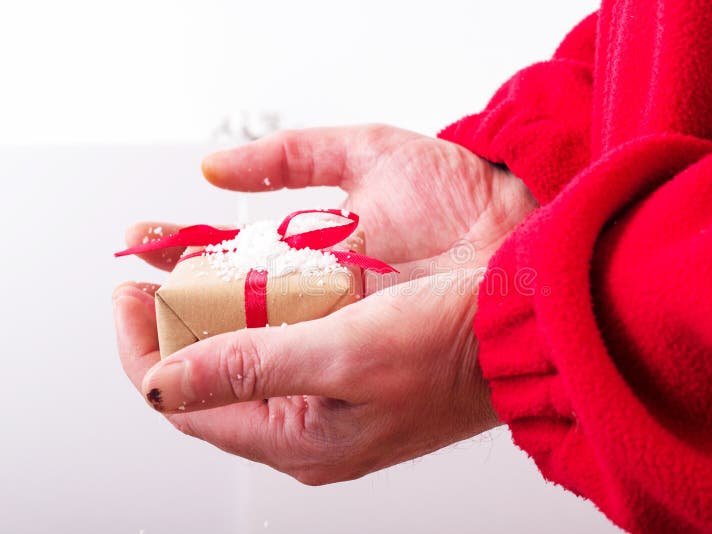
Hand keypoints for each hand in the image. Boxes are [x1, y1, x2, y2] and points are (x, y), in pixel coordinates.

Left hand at [114, 125, 535, 483]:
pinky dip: (254, 308)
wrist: (518, 330)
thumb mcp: (343, 355)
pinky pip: (279, 341)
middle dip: (170, 326)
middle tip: (148, 274)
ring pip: (242, 357)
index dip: (141, 349)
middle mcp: (308, 428)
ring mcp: (327, 399)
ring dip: (210, 313)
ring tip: (186, 268)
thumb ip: (249, 368)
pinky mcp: (346, 368)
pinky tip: (248, 278)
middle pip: (209, 381)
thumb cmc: (450, 346)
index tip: (124, 293)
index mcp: (301, 440)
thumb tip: (163, 383)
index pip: (188, 403)